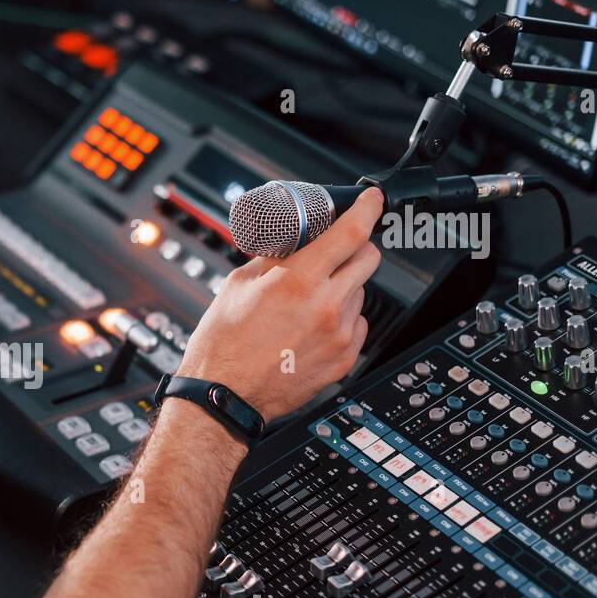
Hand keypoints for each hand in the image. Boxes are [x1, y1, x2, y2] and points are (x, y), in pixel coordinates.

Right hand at [178, 187, 383, 420]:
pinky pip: (357, 323)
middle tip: (336, 253)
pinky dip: (342, 318)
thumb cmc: (224, 345)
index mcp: (298, 281)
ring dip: (343, 287)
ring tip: (309, 302)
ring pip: (361, 292)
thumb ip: (276, 258)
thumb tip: (296, 240)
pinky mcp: (344, 359)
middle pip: (369, 258)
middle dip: (356, 248)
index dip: (367, 209)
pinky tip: (314, 326)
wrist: (224, 395)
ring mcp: (339, 335)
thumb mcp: (239, 284)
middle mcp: (326, 306)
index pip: (350, 233)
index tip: (372, 201)